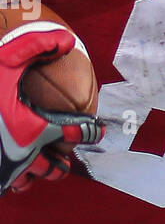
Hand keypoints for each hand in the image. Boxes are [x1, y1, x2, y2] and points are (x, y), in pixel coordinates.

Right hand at [0, 22, 103, 193]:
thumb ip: (35, 44)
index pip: (75, 134)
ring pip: (30, 180)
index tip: (96, 128)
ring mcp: (2, 167)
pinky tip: (15, 165)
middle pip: (54, 169)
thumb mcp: (4, 57)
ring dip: (40, 172)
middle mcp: (19, 155)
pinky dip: (16, 179)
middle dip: (62, 161)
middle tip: (63, 151)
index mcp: (30, 129)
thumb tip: (68, 39)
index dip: (91, 130)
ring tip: (43, 161)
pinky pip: (7, 184)